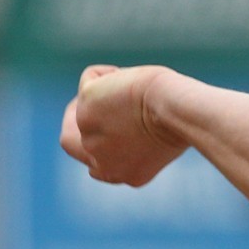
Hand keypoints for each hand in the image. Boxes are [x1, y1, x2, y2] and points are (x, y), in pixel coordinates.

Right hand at [59, 64, 188, 185]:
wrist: (175, 111)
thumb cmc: (179, 121)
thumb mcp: (155, 142)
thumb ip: (132, 140)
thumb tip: (124, 117)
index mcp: (117, 174)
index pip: (93, 163)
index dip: (98, 141)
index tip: (108, 122)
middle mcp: (98, 160)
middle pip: (69, 140)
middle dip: (74, 119)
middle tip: (89, 99)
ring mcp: (88, 133)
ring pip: (81, 104)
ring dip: (105, 91)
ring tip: (134, 87)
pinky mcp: (85, 104)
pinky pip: (90, 79)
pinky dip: (108, 74)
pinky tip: (131, 79)